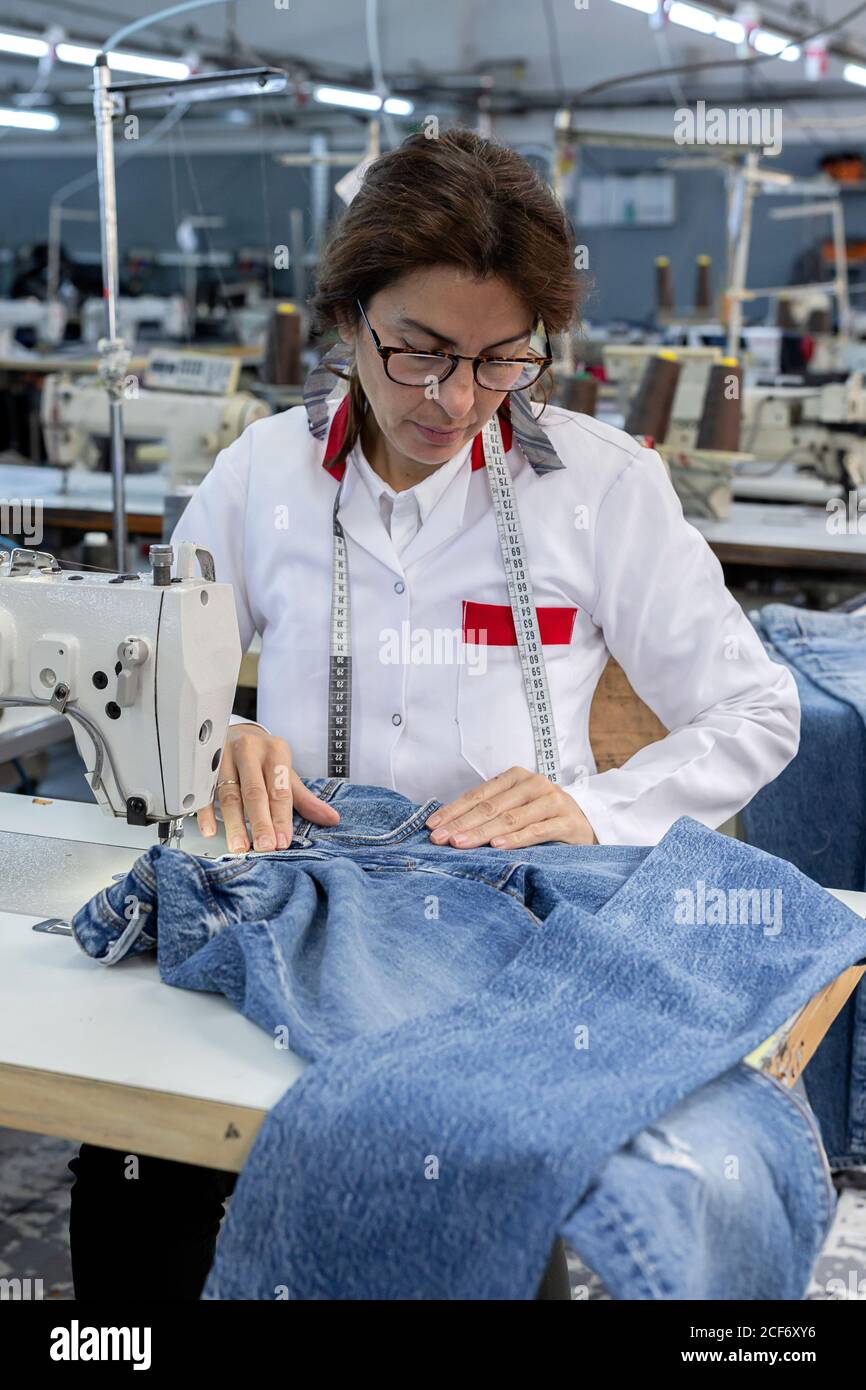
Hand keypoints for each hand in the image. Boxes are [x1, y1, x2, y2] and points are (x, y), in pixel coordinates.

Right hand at [197, 725, 339, 851]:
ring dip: (233, 823)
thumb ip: (306, 800)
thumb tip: (332, 819)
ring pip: (229, 793)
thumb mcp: (287, 774)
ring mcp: (224, 755)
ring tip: (238, 846)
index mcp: (275, 751)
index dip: (281, 818)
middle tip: (263, 847)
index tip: (282, 841)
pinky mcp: (204, 764)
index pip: (279, 790)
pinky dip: (206, 813)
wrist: (237, 734)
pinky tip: (210, 830)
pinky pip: (204, 791)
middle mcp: (249, 750)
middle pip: (255, 792)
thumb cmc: (264, 759)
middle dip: (259, 822)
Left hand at [425, 766, 597, 849]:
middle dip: (461, 824)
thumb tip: (448, 826)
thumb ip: (490, 811)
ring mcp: (552, 801)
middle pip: (491, 807)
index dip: (454, 810)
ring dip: (482, 833)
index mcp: (516, 777)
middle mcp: (534, 784)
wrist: (587, 822)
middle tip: (439, 839)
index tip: (433, 826)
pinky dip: (515, 839)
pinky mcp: (567, 821)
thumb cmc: (542, 816)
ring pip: (510, 818)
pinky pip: (536, 831)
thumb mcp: (517, 806)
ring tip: (460, 843)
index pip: (479, 794)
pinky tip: (497, 846)